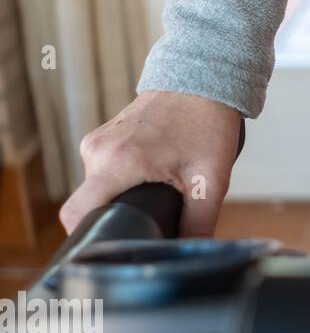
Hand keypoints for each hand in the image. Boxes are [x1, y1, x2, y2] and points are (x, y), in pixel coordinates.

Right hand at [60, 91, 244, 238]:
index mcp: (117, 162)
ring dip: (122, 196)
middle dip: (117, 216)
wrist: (203, 79)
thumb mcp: (211, 180)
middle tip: (152, 219)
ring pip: (98, 188)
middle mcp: (98, 151)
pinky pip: (103, 171)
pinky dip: (122, 180)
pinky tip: (151, 177)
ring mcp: (97, 141)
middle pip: (90, 204)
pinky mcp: (103, 136)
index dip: (88, 237)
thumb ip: (200, 222)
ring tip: (157, 192)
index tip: (112, 245)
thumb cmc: (208, 124)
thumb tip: (192, 253)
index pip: (76, 213)